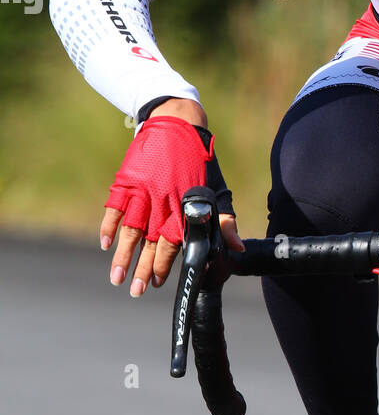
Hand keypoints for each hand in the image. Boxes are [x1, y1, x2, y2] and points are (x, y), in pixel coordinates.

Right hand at [101, 99, 243, 296]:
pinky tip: (106, 245)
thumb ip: (225, 221)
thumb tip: (236, 249)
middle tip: (136, 291)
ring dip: (123, 255)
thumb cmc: (200, 161)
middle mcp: (163, 200)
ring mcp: (143, 189)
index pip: (175, 241)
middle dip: (143, 268)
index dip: (166, 263)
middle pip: (151, 241)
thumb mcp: (217, 189)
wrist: (177, 122)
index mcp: (186, 205)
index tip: (160, 282)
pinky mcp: (128, 179)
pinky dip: (109, 226)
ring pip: (131, 228)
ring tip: (117, 278)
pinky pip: (115, 207)